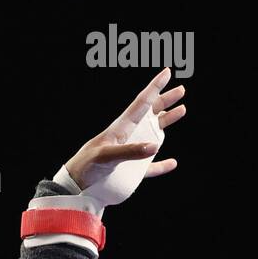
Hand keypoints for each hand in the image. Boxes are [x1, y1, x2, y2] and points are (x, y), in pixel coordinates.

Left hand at [63, 68, 185, 205]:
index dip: (154, 87)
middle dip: (165, 100)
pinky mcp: (132, 172)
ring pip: (154, 135)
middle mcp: (129, 136)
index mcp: (121, 128)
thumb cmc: (87, 166)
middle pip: (151, 114)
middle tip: (181, 89)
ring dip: (167, 122)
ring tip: (181, 109)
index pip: (141, 103)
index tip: (166, 72)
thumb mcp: (106, 156)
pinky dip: (162, 165)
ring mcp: (132, 153)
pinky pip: (151, 168)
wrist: (76, 186)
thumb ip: (129, 151)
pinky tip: (172, 162)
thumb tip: (155, 146)